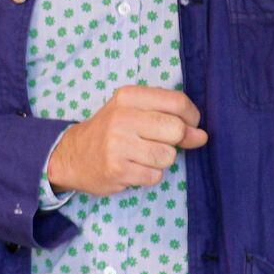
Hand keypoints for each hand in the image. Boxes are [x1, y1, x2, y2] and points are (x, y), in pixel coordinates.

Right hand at [46, 85, 206, 196]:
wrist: (71, 156)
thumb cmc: (110, 131)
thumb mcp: (133, 112)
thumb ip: (169, 117)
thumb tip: (201, 136)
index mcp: (128, 96)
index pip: (177, 102)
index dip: (191, 117)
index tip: (189, 125)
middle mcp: (122, 118)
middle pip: (176, 130)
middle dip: (176, 141)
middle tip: (159, 143)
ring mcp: (118, 145)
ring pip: (168, 156)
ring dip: (161, 161)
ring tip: (142, 156)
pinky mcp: (117, 170)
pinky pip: (155, 176)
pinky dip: (149, 176)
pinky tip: (133, 168)